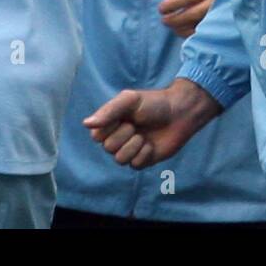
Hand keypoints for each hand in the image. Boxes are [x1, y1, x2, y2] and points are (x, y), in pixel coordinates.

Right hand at [83, 79, 219, 168]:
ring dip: (134, 147)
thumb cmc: (154, 103)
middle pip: (108, 148)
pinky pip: (135, 165)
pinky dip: (144, 154)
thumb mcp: (129, 100)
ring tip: (143, 137)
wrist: (179, 113)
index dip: (109, 129)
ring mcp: (130, 150)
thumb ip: (108, 111)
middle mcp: (117, 138)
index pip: (96, 136)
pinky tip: (151, 145)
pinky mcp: (143, 160)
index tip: (123, 118)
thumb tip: (86, 124)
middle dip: (124, 136)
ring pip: (120, 159)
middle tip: (136, 126)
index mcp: (111, 123)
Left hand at [158, 0, 222, 37]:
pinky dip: (192, 34)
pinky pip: (208, 33)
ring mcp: (228, 12)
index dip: (175, 2)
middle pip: (196, 11)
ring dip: (182, 27)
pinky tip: (181, 31)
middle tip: (164, 19)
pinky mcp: (229, 25)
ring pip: (202, 25)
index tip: (162, 8)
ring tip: (171, 25)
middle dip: (177, 18)